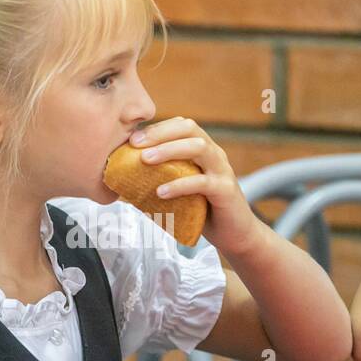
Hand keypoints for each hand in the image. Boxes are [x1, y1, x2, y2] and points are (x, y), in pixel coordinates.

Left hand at [129, 117, 264, 256]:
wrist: (235, 234)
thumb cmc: (204, 211)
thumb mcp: (182, 190)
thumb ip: (163, 179)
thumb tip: (125, 181)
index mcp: (204, 150)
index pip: (182, 125)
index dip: (158, 128)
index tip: (133, 138)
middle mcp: (215, 154)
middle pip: (190, 129)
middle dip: (160, 133)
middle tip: (136, 144)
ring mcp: (223, 170)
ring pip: (199, 147)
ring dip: (169, 150)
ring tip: (145, 160)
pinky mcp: (226, 190)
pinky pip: (202, 182)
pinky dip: (179, 184)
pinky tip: (161, 192)